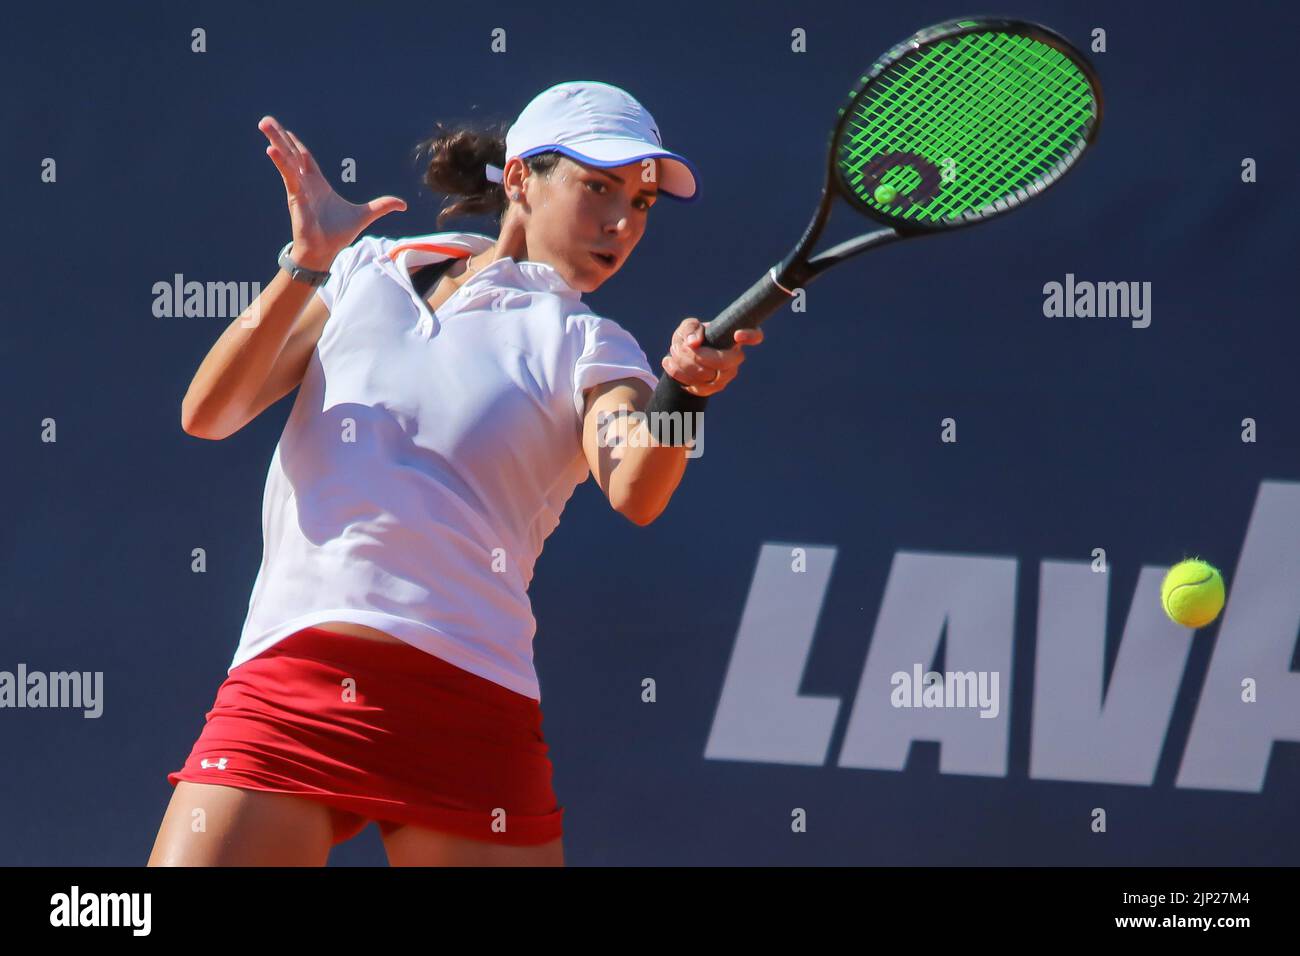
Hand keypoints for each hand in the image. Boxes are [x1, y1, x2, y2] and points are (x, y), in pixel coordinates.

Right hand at [259, 115, 406, 269]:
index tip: (286, 131)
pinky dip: (281, 162)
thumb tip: (403, 204)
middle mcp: (305, 183)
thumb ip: (382, 206)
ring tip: (264, 124)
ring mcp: (299, 188)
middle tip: (266, 120)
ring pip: (286, 159)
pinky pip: (288, 176)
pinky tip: (272, 150)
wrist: (325, 250)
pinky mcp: (295, 197)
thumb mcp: (364, 215)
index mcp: (317, 183)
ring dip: (275, 142)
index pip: (305, 158)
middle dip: (279, 136)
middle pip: (291, 153)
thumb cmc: (338, 234)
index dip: (296, 144)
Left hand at [660, 318, 764, 396]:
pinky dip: (677, 373)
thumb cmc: (691, 337)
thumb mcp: (688, 327)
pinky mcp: (711, 389)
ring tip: (672, 350)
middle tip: (680, 345)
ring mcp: (725, 377)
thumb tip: (693, 343)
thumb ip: (691, 329)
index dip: (751, 336)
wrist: (682, 358)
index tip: (737, 335)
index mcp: (733, 339)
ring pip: (705, 375)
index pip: (755, 336)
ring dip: (683, 362)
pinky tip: (667, 362)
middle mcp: (735, 359)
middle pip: (723, 361)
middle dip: (697, 354)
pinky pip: (696, 386)